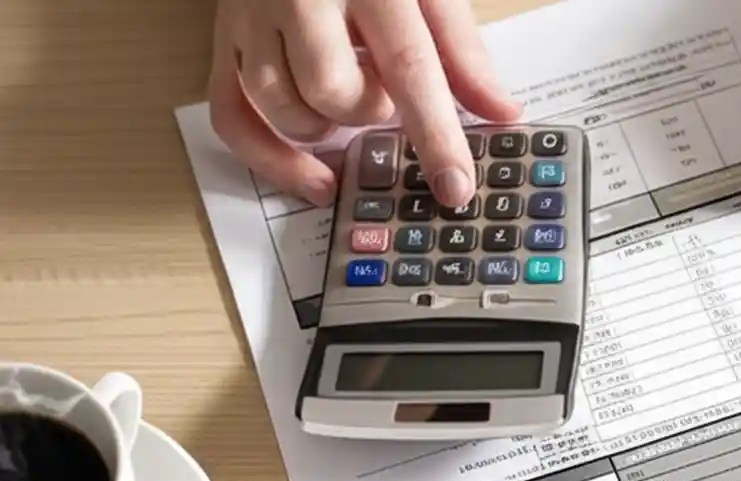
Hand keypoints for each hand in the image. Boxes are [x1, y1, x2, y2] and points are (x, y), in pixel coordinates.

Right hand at [207, 0, 521, 207]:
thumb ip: (462, 50)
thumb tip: (501, 113)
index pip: (407, 64)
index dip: (435, 133)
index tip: (456, 187)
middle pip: (333, 91)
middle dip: (370, 112)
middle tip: (384, 91)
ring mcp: (252, 15)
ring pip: (282, 105)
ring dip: (326, 126)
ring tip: (350, 98)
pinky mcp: (222, 37)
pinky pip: (231, 116)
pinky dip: (272, 158)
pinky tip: (314, 175)